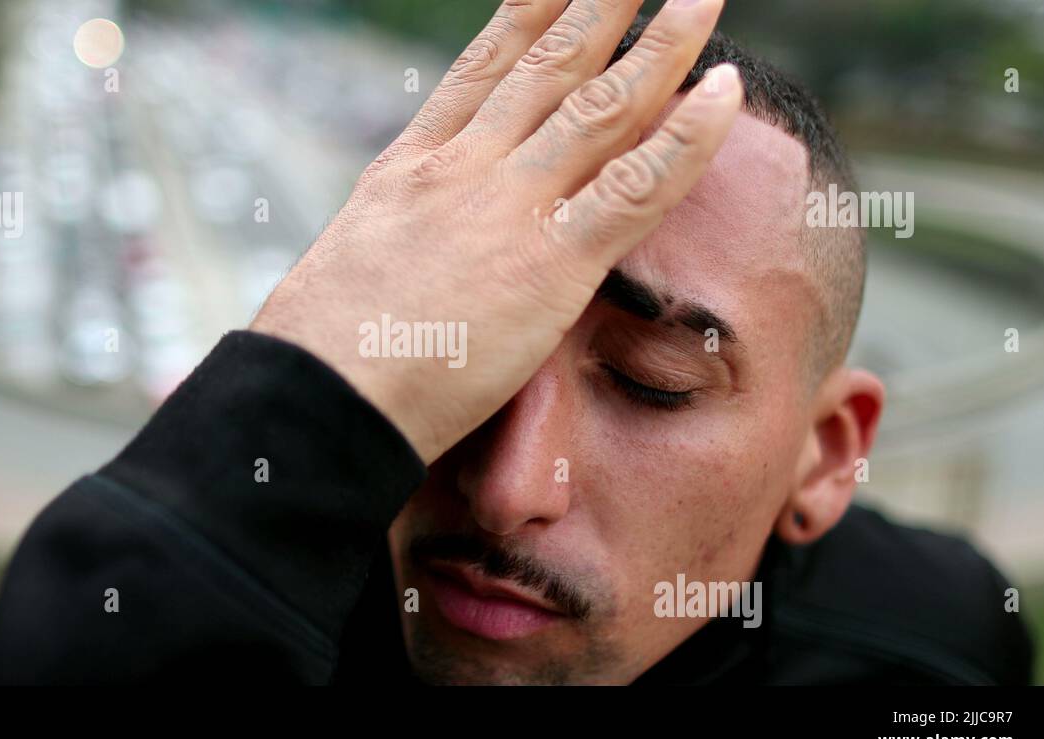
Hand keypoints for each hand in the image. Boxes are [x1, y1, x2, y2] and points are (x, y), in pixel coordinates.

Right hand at [251, 0, 740, 462]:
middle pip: (547, 66)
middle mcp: (462, 168)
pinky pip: (634, 186)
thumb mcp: (352, 267)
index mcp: (411, 168)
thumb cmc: (322, 353)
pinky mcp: (549, 262)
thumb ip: (396, 240)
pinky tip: (723, 91)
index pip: (480, 70)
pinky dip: (687, 135)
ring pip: (600, 105)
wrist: (319, 394)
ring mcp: (507, 207)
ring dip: (662, 43)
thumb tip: (407, 253)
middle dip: (600, 6)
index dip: (526, 15)